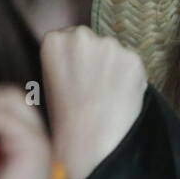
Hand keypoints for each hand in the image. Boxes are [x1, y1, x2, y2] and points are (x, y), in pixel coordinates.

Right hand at [41, 26, 146, 178]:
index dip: (79, 58)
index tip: (80, 74)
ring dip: (115, 69)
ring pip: (116, 53)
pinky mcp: (133, 59)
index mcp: (55, 40)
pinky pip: (134, 67)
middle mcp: (82, 36)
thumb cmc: (63, 121)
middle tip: (94, 88)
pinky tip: (120, 98)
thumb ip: (62, 60)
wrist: (88, 142)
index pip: (71, 37)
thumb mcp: (45, 82)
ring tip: (107, 97)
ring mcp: (110, 46)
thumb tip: (76, 57)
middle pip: (95, 41)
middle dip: (97, 60)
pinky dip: (131, 80)